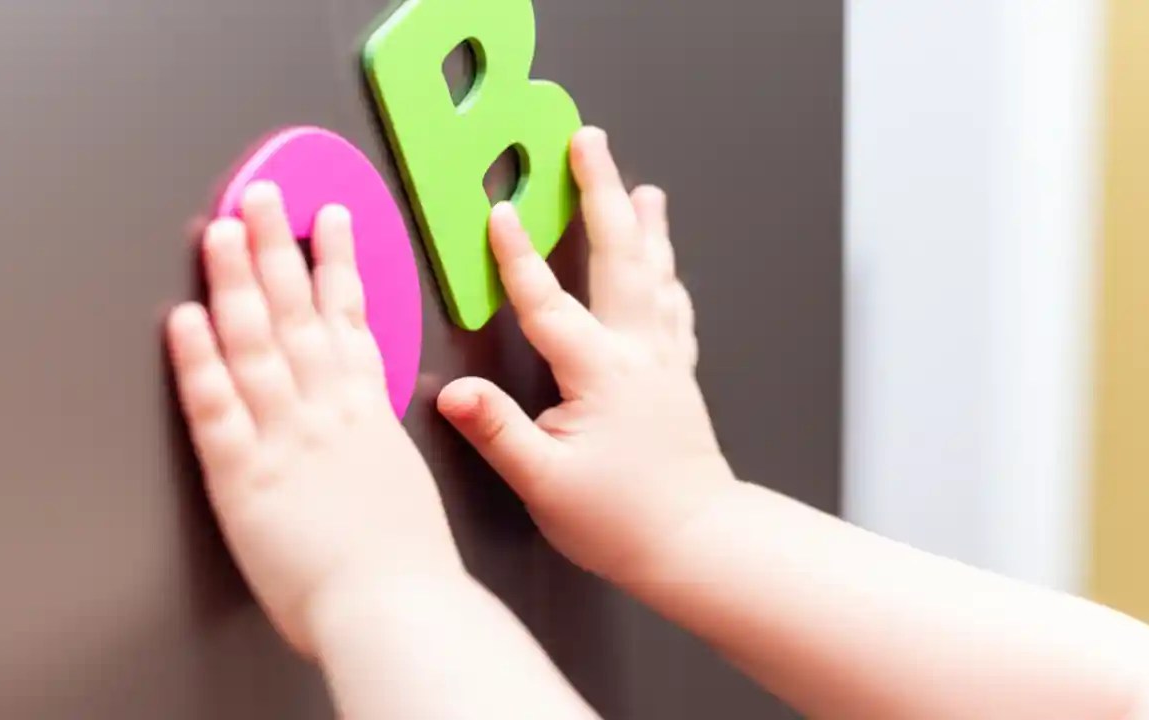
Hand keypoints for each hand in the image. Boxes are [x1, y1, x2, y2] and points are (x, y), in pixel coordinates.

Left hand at [167, 183, 461, 656]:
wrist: (396, 606)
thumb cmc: (406, 562)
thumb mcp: (403, 485)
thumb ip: (376, 444)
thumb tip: (364, 423)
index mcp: (367, 414)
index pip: (349, 322)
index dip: (338, 265)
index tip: (332, 221)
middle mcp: (327, 411)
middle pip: (298, 314)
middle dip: (281, 248)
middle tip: (265, 196)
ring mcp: (286, 437)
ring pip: (256, 343)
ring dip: (237, 281)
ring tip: (223, 231)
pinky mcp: (244, 475)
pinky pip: (217, 407)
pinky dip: (198, 361)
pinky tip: (185, 318)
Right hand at [438, 127, 735, 582]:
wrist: (695, 541)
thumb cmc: (620, 519)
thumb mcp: (545, 483)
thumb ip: (498, 432)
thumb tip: (452, 393)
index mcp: (600, 373)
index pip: (548, 304)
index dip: (518, 257)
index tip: (498, 211)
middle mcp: (638, 353)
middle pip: (619, 259)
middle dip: (602, 196)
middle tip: (591, 146)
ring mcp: (664, 361)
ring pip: (655, 276)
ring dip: (646, 228)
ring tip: (644, 189)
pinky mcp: (678, 377)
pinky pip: (674, 312)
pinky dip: (668, 278)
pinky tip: (667, 269)